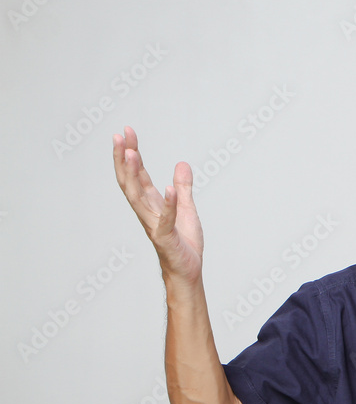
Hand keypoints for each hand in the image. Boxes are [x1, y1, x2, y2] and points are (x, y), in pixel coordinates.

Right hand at [113, 126, 203, 281]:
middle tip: (120, 136)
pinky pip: (166, 219)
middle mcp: (147, 211)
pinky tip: (170, 189)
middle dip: (124, 158)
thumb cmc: (184, 242)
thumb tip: (182, 163)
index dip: (131, 153)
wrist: (187, 270)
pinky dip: (169, 204)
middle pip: (131, 181)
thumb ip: (183, 187)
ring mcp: (154, 224)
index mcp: (151, 203)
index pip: (138, 174)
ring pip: (139, 198)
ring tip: (133, 154)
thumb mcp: (186, 208)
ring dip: (135, 175)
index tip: (126, 132)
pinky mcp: (166, 237)